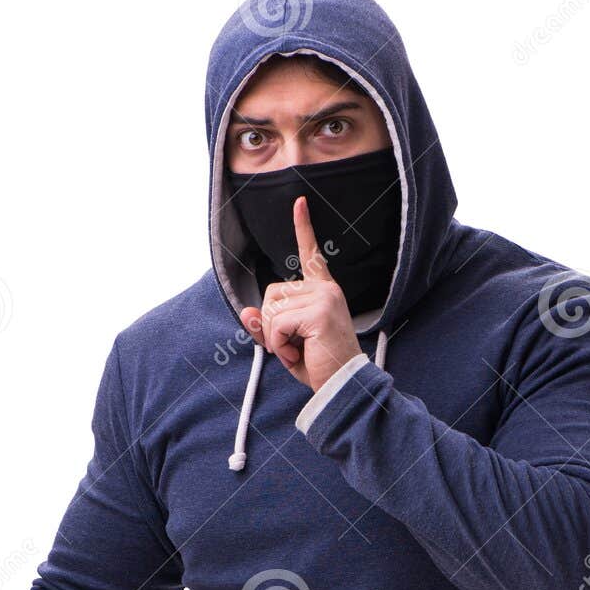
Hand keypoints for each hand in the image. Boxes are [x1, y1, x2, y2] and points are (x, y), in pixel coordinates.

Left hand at [240, 195, 361, 392]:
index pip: (311, 255)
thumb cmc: (318, 366)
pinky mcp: (319, 312)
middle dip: (272, 325)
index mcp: (323, 291)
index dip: (304, 227)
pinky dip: (279, 344)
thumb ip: (266, 326)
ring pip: (272, 309)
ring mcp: (324, 298)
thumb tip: (247, 312)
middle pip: (272, 293)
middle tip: (293, 346)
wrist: (342, 387)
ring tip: (298, 351)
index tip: (300, 202)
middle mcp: (326, 289)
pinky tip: (297, 354)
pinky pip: (277, 324)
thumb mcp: (285, 343)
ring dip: (275, 337)